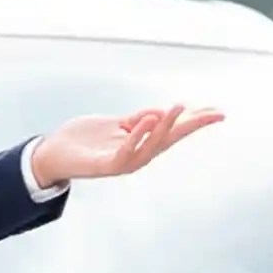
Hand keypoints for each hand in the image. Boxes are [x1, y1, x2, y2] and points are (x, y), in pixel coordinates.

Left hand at [31, 104, 224, 188]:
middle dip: (192, 126)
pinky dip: (137, 137)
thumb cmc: (83, 140)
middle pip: (170, 139)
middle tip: (213, 113)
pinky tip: (146, 121)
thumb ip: (135, 121)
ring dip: (165, 127)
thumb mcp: (114, 124)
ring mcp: (122, 162)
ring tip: (179, 108)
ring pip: (151, 146)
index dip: (196, 122)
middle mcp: (137, 155)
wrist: (52, 154)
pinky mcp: (105, 164)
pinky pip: (125, 153)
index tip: (219, 112)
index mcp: (141, 143)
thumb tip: (159, 113)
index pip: (173, 131)